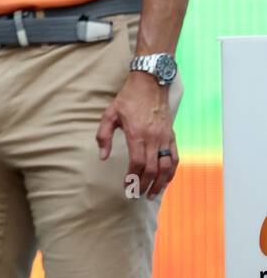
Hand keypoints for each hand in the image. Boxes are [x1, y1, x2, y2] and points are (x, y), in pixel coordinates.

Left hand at [95, 71, 178, 198]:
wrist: (150, 83)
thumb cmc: (128, 98)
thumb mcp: (110, 113)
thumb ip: (104, 136)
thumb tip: (103, 157)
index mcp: (137, 134)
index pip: (136, 163)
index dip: (131, 178)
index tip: (126, 187)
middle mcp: (153, 138)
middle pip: (151, 169)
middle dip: (144, 184)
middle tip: (137, 194)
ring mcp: (164, 138)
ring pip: (166, 167)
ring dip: (160, 183)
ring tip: (152, 193)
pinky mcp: (172, 136)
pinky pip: (175, 158)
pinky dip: (172, 172)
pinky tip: (166, 180)